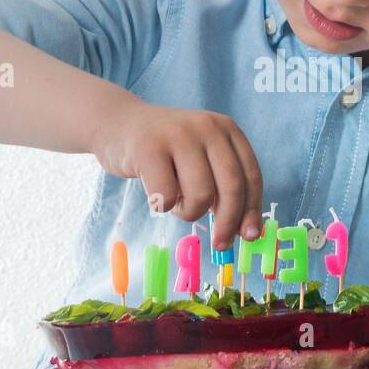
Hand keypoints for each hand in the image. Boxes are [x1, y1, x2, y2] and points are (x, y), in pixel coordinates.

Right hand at [88, 96, 263, 249]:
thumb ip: (223, 184)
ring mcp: (178, 134)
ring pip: (201, 195)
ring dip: (189, 211)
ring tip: (176, 201)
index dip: (252, 209)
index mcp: (226, 128)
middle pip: (231, 186)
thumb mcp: (201, 157)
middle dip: (228, 222)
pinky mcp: (148, 148)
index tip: (249, 235)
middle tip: (220, 244)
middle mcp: (207, 127)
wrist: (117, 123)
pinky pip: (167, 196)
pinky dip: (163, 206)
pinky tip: (156, 193)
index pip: (250, 174)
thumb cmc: (164, 151)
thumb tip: (246, 230)